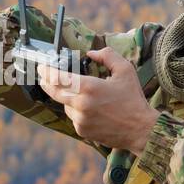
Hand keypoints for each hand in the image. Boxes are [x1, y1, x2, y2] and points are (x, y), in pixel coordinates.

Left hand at [36, 47, 158, 154]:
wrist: (140, 129)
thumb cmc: (133, 98)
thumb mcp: (125, 70)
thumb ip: (107, 56)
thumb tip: (91, 53)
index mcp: (89, 87)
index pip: (59, 78)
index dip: (47, 72)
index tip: (42, 67)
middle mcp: (81, 104)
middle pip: (55, 92)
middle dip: (47, 83)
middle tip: (44, 76)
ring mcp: (80, 119)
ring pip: (65, 105)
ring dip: (69, 98)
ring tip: (85, 95)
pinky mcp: (82, 131)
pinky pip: (73, 117)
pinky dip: (77, 111)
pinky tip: (92, 109)